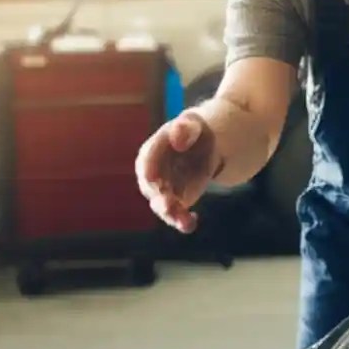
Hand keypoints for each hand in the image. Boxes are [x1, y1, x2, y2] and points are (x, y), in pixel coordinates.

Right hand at [135, 110, 221, 233]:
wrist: (201, 147)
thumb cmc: (192, 131)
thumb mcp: (192, 125)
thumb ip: (185, 128)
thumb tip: (178, 138)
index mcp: (150, 152)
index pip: (147, 162)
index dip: (149, 170)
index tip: (151, 178)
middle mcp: (150, 175)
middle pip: (152, 189)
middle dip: (160, 198)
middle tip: (168, 205)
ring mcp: (161, 191)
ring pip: (163, 206)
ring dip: (172, 215)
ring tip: (184, 222)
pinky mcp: (175, 203)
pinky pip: (176, 215)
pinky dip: (183, 222)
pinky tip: (191, 223)